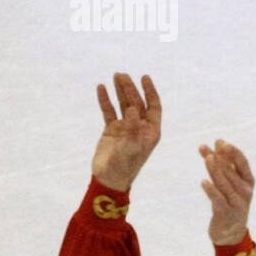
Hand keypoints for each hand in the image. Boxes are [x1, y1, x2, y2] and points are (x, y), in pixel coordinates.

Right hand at [91, 73, 161, 191]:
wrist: (108, 180)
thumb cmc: (124, 167)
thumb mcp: (131, 148)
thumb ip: (132, 128)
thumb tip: (133, 108)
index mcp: (150, 132)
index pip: (154, 106)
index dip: (150, 91)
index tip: (144, 77)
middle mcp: (139, 127)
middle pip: (137, 102)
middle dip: (130, 88)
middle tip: (122, 75)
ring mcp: (125, 128)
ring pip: (124, 104)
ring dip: (120, 90)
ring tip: (115, 76)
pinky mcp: (111, 130)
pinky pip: (109, 111)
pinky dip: (106, 100)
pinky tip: (101, 88)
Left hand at [199, 139, 254, 245]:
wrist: (231, 232)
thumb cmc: (230, 201)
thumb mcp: (230, 182)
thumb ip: (225, 163)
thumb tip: (218, 141)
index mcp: (248, 181)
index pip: (242, 163)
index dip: (232, 152)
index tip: (220, 142)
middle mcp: (245, 191)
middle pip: (230, 172)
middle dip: (218, 159)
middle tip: (205, 147)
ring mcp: (237, 203)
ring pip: (224, 184)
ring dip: (215, 170)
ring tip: (207, 158)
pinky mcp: (226, 214)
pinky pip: (218, 200)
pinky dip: (211, 191)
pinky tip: (203, 182)